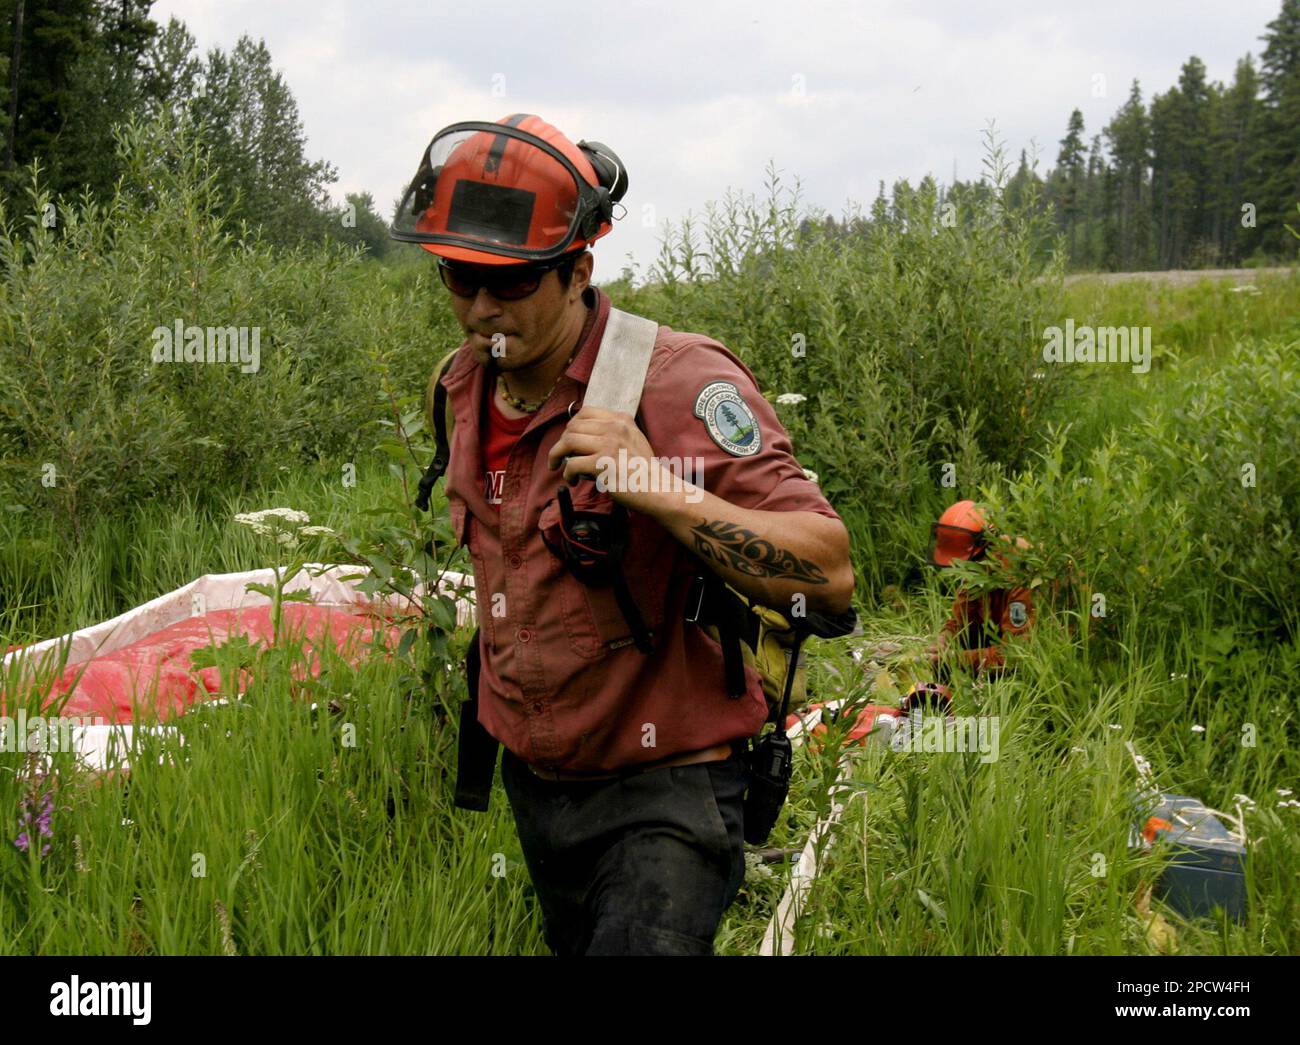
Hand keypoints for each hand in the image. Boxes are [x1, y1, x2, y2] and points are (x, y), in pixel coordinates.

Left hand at [547, 406, 663, 510]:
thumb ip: (613, 432)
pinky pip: (572, 464)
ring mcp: (609, 445)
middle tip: (561, 456)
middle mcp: (614, 428)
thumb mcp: (633, 439)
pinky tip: (572, 480)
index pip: (585, 412)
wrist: (657, 488)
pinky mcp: (603, 464)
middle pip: (573, 427)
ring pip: (568, 442)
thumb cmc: (643, 469)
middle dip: (561, 442)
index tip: (569, 440)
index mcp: (621, 419)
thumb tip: (583, 436)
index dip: (572, 426)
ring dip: (557, 455)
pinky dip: (567, 473)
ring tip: (558, 466)